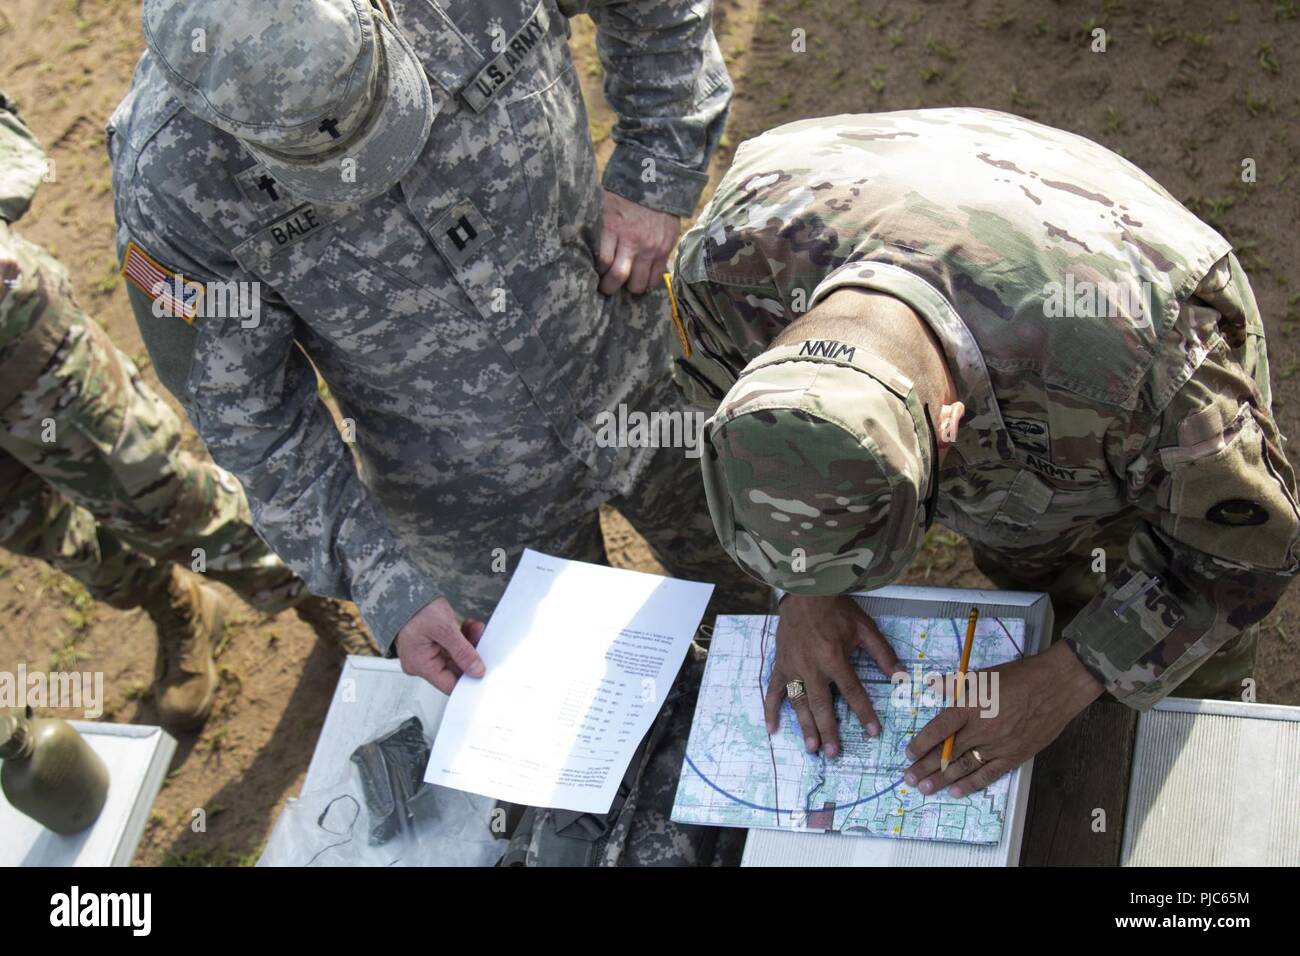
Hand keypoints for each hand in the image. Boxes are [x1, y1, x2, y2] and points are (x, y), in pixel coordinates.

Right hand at [395, 597, 486, 694]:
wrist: (403, 591)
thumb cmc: (414, 608)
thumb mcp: (444, 629)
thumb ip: (462, 651)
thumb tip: (476, 670)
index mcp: (420, 665)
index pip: (449, 685)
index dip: (468, 679)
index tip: (483, 669)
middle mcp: (421, 663)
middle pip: (454, 669)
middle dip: (470, 654)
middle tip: (481, 639)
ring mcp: (425, 654)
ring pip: (455, 656)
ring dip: (468, 643)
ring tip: (475, 628)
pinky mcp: (430, 644)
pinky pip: (450, 647)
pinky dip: (461, 638)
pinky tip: (468, 627)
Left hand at [596, 190, 678, 295]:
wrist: (657, 182)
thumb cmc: (624, 194)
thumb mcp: (604, 205)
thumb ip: (597, 227)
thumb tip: (582, 246)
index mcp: (612, 227)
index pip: (602, 262)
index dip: (598, 273)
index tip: (596, 274)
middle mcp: (632, 240)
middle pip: (619, 276)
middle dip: (610, 287)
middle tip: (607, 287)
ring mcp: (650, 247)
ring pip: (638, 283)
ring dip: (630, 287)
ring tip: (627, 283)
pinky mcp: (665, 249)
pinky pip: (656, 277)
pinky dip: (647, 282)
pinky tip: (642, 277)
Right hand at [765, 595, 902, 758]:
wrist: (805, 591)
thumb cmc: (836, 608)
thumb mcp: (864, 627)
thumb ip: (881, 652)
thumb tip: (900, 675)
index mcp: (834, 659)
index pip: (853, 692)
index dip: (864, 713)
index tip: (873, 731)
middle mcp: (812, 668)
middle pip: (822, 705)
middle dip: (829, 731)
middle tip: (834, 753)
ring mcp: (793, 668)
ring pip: (799, 703)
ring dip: (805, 726)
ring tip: (812, 748)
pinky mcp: (780, 665)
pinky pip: (773, 691)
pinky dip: (771, 709)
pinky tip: (773, 728)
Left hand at [903, 640, 1103, 796]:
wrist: (1056, 686)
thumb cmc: (1018, 676)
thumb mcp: (982, 675)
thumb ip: (955, 685)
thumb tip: (933, 686)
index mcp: (970, 706)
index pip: (939, 729)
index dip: (921, 743)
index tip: (908, 754)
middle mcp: (981, 729)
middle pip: (947, 752)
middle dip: (925, 767)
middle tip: (909, 779)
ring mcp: (998, 745)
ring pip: (964, 766)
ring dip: (942, 780)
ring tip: (925, 789)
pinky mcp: (1014, 755)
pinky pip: (988, 773)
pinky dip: (971, 784)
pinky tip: (956, 792)